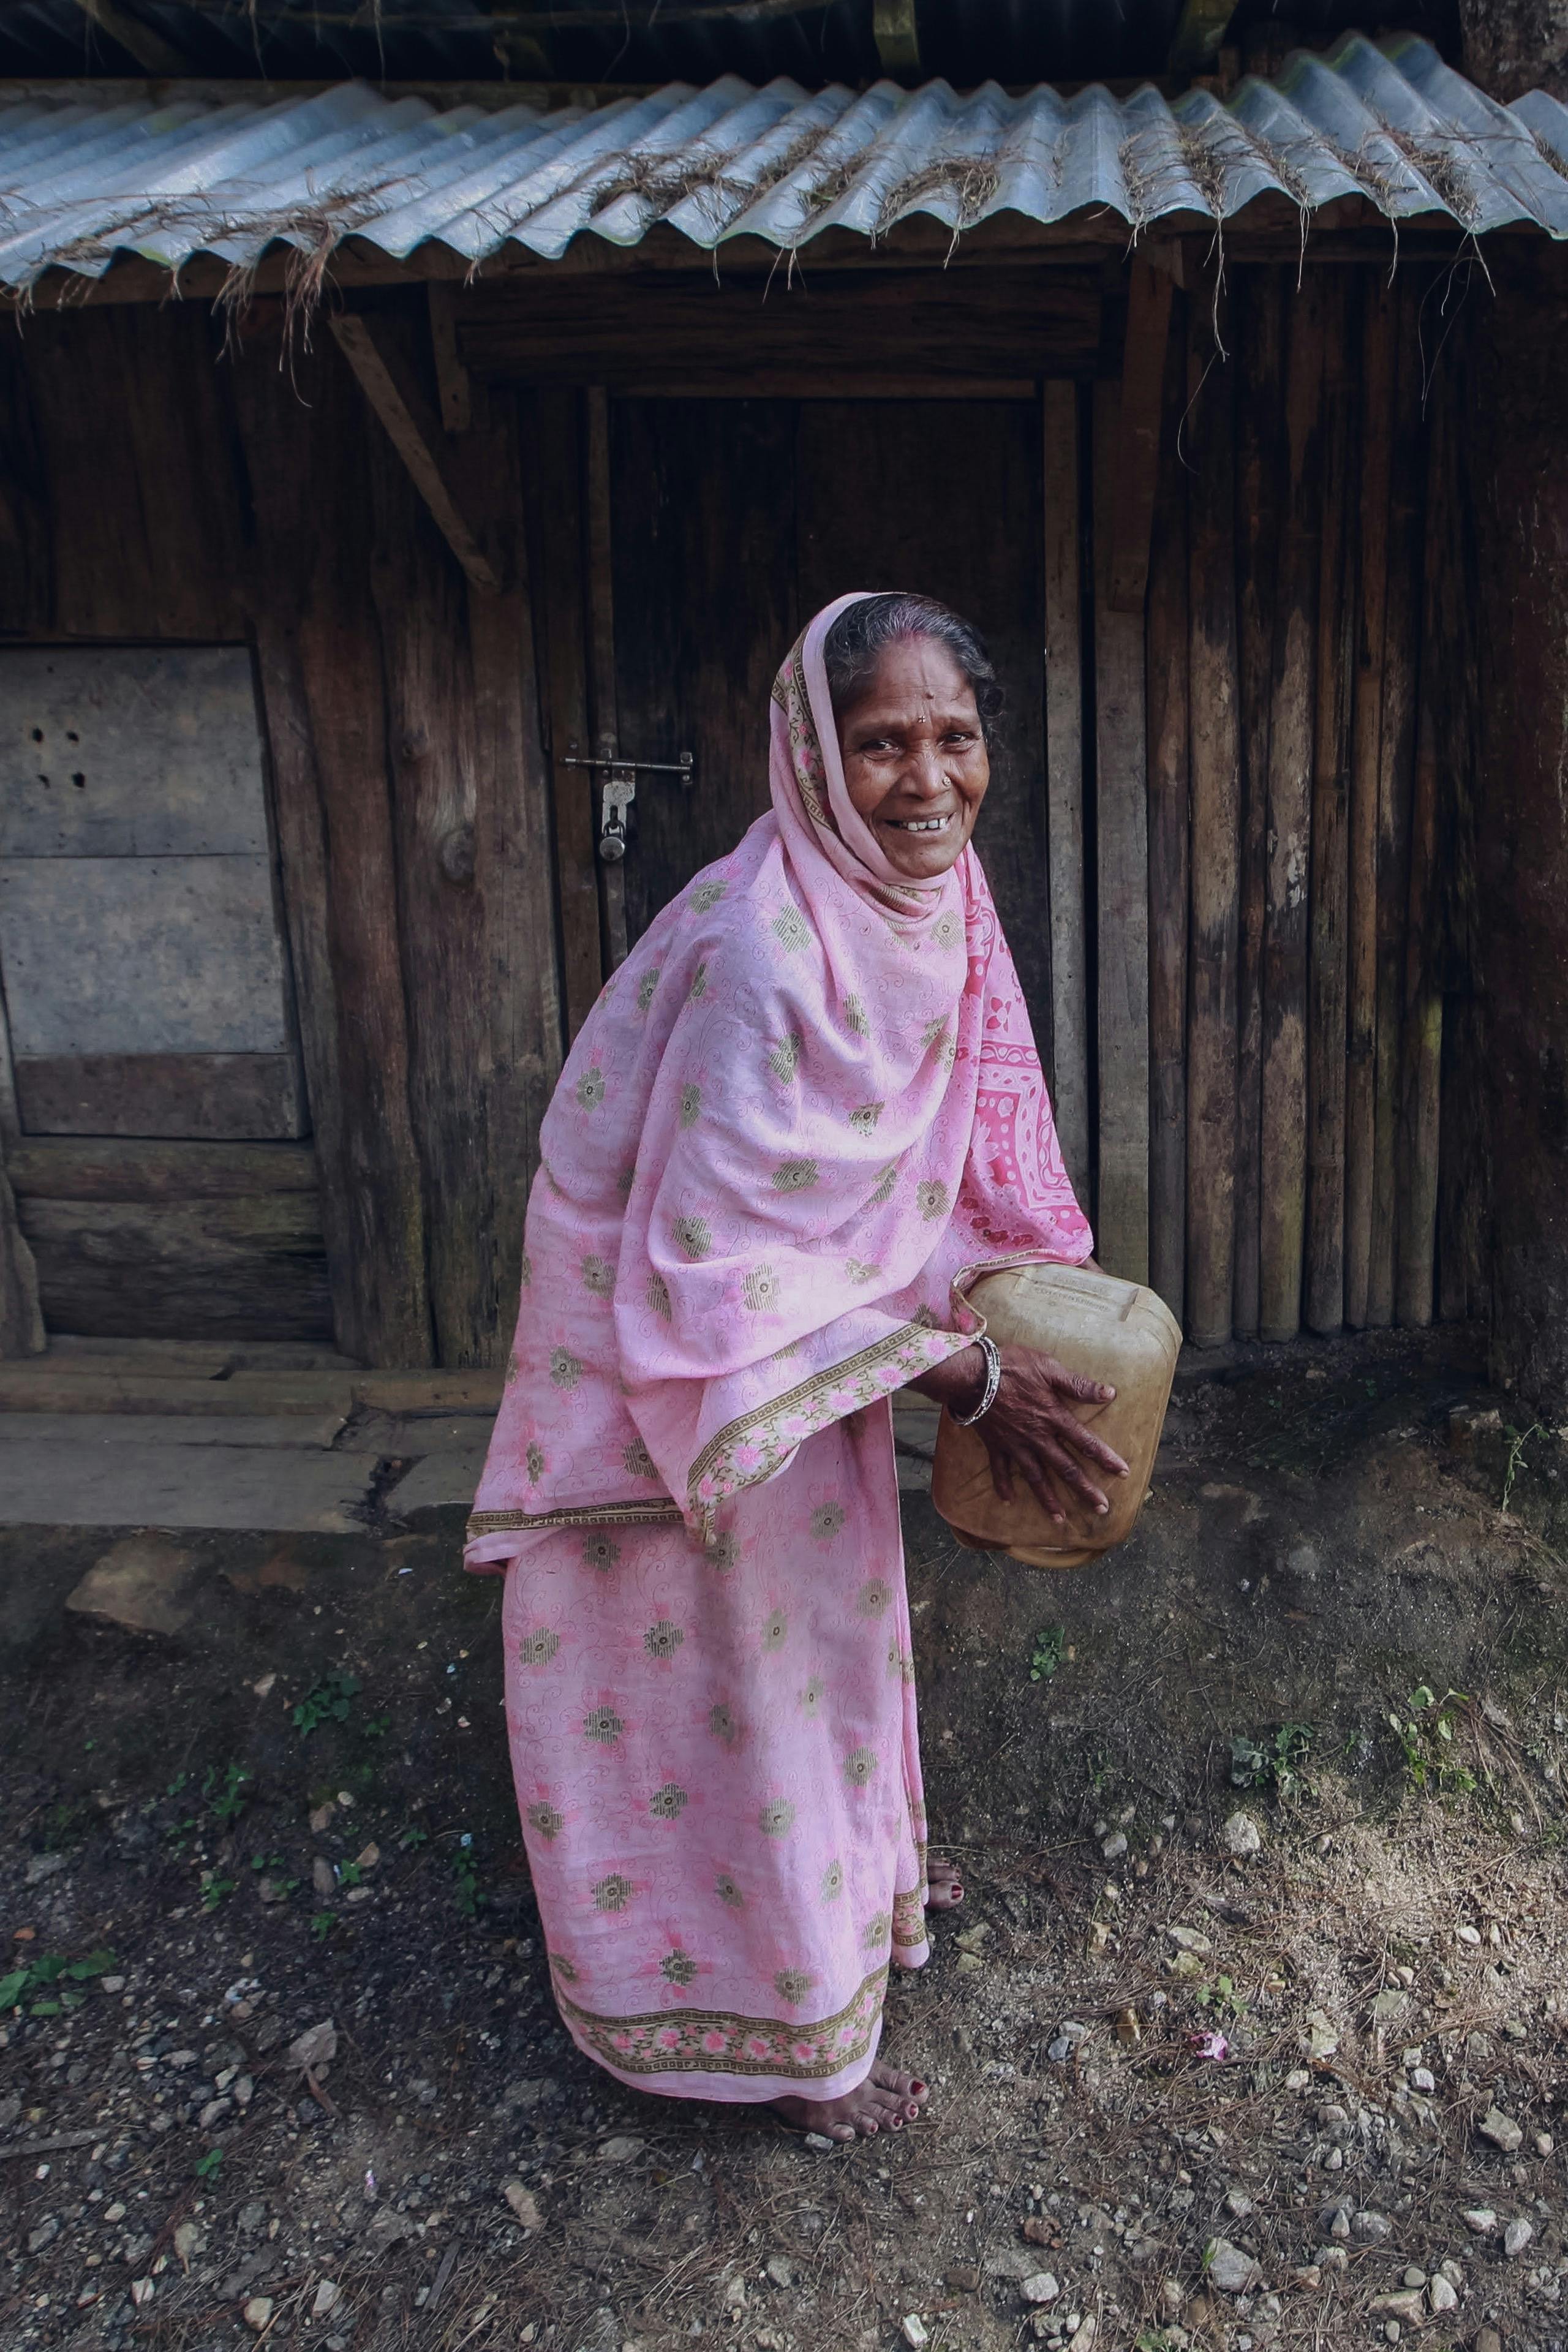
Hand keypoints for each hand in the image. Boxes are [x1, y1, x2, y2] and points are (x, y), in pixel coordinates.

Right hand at [912, 1342, 1129, 1524]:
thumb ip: (1078, 1385)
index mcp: (1053, 1417)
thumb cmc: (1012, 1367)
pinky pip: (1000, 1470)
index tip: (1122, 1473)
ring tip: (1060, 1519)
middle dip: (1085, 1489)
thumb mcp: (1049, 1368)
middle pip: (1065, 1468)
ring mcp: (1015, 1444)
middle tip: (1102, 1509)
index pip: (1085, 1442)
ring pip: (1035, 1477)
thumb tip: (1109, 1393)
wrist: (972, 1375)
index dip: (1105, 1458)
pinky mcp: (995, 1445)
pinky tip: (1008, 1500)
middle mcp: (1037, 1437)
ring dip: (1048, 1499)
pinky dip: (1003, 1485)